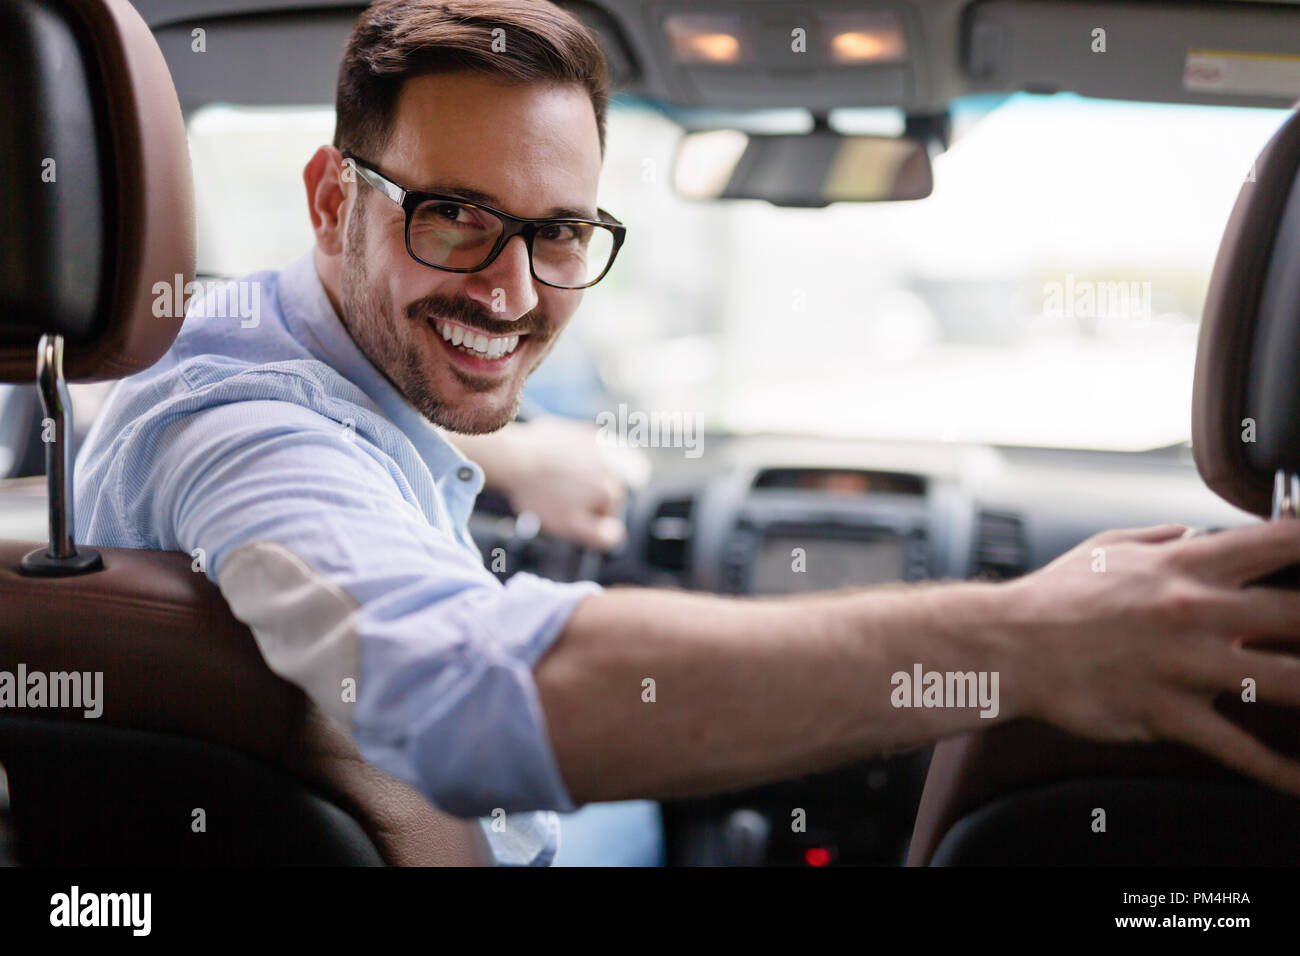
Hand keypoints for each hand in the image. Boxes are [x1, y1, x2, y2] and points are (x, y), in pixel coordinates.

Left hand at [491, 418, 628, 551]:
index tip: (566, 513)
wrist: (516, 458)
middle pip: (602, 490)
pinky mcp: (582, 431)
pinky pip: (584, 450)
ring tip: (553, 480)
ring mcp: (598, 445)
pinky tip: (555, 462)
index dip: (587, 518)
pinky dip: (573, 457)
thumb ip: (600, 536)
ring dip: (580, 476)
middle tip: (557, 497)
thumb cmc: (541, 494)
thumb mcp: (570, 525)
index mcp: (610, 491)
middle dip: (585, 495)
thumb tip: (618, 535)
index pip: (608, 513)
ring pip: (594, 470)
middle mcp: (611, 465)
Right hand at [1003, 521, 1299, 792]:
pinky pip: (1235, 747)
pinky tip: (1299, 779)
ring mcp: (1185, 665)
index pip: (1278, 543)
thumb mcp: (1107, 548)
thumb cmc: (1052, 598)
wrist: (1006, 645)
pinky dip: (1277, 770)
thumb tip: (1194, 530)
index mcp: (1185, 566)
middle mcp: (1194, 611)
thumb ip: (1160, 539)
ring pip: (1287, 684)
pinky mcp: (1166, 712)